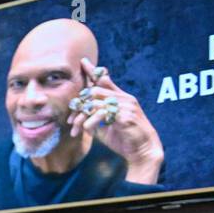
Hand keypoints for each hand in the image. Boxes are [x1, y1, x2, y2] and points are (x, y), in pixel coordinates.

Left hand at [67, 57, 163, 183]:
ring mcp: (126, 106)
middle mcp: (125, 98)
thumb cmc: (124, 140)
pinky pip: (101, 114)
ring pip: (95, 103)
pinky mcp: (126, 116)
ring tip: (75, 130)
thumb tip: (81, 116)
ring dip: (81, 117)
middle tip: (70, 122)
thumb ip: (95, 118)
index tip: (83, 61)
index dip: (93, 71)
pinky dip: (90, 122)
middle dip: (79, 106)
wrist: (142, 151)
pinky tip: (86, 131)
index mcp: (121, 99)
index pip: (105, 80)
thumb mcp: (106, 127)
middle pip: (94, 91)